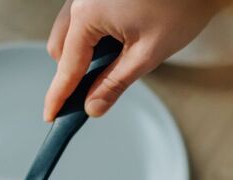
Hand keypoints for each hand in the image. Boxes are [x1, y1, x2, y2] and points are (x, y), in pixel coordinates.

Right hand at [43, 0, 220, 119]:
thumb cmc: (181, 6)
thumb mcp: (147, 54)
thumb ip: (114, 83)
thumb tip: (93, 106)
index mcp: (89, 13)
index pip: (66, 65)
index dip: (59, 95)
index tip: (51, 116)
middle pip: (61, 47)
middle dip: (73, 72)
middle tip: (95, 92)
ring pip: (70, 31)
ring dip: (83, 53)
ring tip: (116, 61)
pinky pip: (82, 17)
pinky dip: (92, 35)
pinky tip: (118, 41)